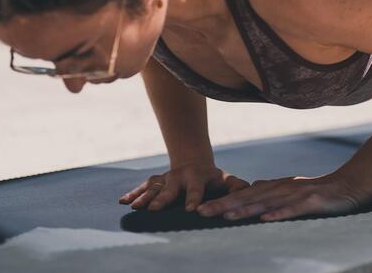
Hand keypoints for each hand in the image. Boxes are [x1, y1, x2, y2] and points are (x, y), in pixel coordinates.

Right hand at [118, 161, 249, 211]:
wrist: (193, 161)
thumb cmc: (212, 177)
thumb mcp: (225, 179)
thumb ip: (236, 186)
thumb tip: (249, 191)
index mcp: (198, 178)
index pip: (197, 189)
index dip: (194, 199)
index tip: (192, 210)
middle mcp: (180, 177)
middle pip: (171, 188)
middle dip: (163, 198)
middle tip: (155, 209)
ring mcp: (166, 179)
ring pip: (154, 188)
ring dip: (144, 197)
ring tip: (134, 207)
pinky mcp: (156, 182)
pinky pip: (143, 187)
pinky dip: (133, 193)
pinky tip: (122, 201)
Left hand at [195, 174, 362, 221]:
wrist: (349, 185)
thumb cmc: (320, 190)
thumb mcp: (292, 188)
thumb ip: (272, 189)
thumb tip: (252, 189)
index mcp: (275, 187)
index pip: (244, 195)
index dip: (222, 201)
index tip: (200, 209)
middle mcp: (281, 189)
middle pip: (249, 198)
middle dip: (224, 205)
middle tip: (201, 213)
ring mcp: (296, 195)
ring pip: (266, 204)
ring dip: (245, 210)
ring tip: (225, 217)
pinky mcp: (311, 202)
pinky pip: (292, 210)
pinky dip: (278, 214)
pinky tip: (265, 220)